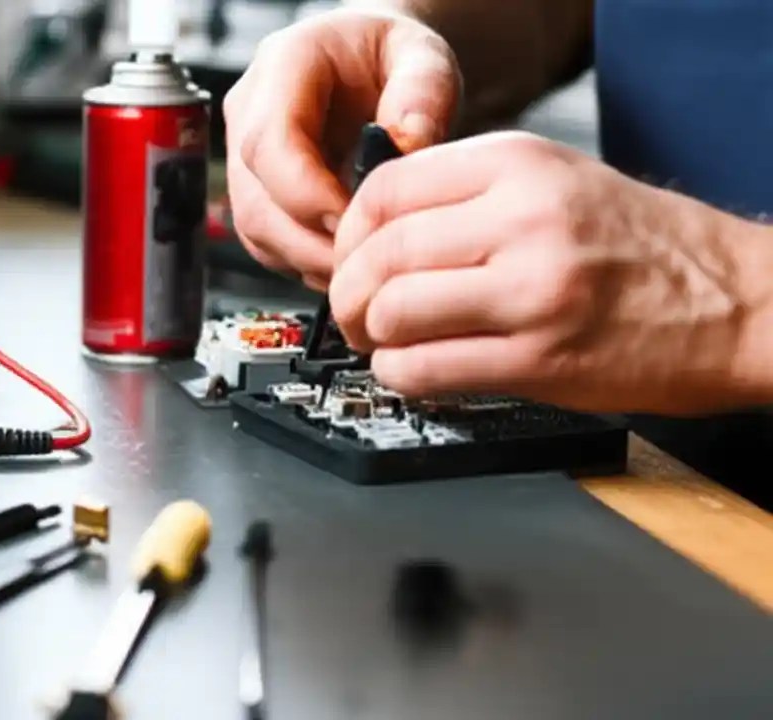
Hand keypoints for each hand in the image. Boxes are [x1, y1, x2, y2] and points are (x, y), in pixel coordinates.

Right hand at [223, 6, 460, 289]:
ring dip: (310, 258)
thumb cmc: (392, 56)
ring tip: (366, 260)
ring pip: (257, 230)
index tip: (356, 217)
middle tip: (370, 255)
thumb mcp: (424, 56)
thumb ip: (423, 94)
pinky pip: (268, 244)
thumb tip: (407, 146)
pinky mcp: (255, 194)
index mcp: (283, 66)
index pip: (269, 143)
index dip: (306, 194)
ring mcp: (245, 159)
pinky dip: (307, 262)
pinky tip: (349, 257)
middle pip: (256, 201)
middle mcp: (250, 114)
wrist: (371, 62)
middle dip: (311, 242)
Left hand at [329, 131, 772, 414]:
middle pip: (379, 253)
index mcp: (518, 166)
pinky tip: (415, 372)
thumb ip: (469, 194)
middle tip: (355, 313)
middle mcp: (522, 219)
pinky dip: (401, 375)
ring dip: (370, 337)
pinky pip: (427, 368)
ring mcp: (532, 290)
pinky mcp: (541, 359)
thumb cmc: (645, 247)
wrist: (740, 302)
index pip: (384, 190)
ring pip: (394, 310)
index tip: (349, 258)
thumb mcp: (556, 181)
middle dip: (349, 293)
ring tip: (384, 344)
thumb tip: (376, 229)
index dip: (348, 233)